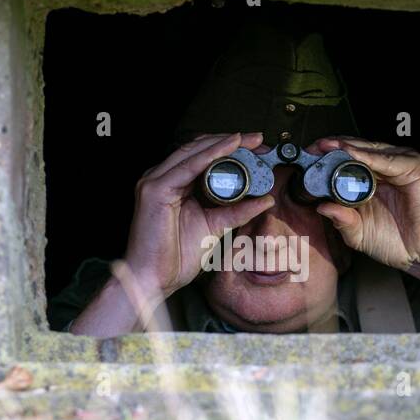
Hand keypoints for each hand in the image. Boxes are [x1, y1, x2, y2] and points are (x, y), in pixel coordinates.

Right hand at [122, 132, 274, 298]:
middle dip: (230, 142)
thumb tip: (265, 199)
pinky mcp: (154, 190)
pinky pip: (187, 166)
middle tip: (257, 139)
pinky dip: (210, 155)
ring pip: (193, 152)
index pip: (202, 157)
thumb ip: (237, 211)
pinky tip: (228, 148)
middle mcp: (161, 178)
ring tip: (247, 140)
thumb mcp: (215, 226)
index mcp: (172, 184)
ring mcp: (154, 181)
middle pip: (198, 149)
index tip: (255, 147)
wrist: (155, 279)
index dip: (229, 149)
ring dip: (223, 144)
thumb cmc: (176, 256)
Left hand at [311, 137, 419, 275]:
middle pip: (355, 149)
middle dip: (332, 147)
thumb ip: (341, 221)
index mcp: (372, 180)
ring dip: (346, 147)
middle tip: (312, 148)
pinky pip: (387, 159)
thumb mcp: (358, 234)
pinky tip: (351, 155)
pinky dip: (368, 156)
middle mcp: (385, 168)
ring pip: (369, 149)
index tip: (306, 158)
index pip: (346, 160)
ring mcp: (400, 165)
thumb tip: (320, 207)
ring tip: (326, 147)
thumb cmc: (397, 243)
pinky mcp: (414, 167)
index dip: (326, 157)